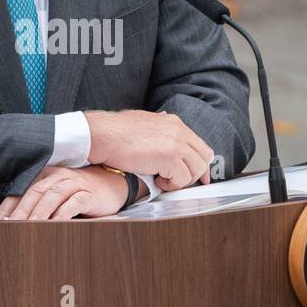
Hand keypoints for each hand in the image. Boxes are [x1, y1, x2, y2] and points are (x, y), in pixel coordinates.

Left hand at [0, 166, 129, 220]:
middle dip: (20, 211)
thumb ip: (38, 205)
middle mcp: (57, 176)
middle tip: (8, 227)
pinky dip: (62, 214)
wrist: (113, 184)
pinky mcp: (88, 194)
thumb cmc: (79, 193)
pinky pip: (73, 203)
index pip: (21, 191)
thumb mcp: (57, 195)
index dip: (7, 207)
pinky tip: (55, 225)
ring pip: (51, 197)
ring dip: (39, 213)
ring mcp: (73, 183)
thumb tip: (13, 223)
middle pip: (34, 193)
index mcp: (44, 176)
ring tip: (28, 227)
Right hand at [84, 110, 213, 190]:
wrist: (101, 134)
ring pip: (195, 170)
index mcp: (173, 122)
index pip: (200, 145)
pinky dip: (170, 185)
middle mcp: (179, 130)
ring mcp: (176, 143)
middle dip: (195, 174)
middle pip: (204, 157)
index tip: (199, 177)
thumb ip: (158, 127)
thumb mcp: (142, 121)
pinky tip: (155, 180)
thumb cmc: (114, 131)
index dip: (201, 164)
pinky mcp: (170, 157)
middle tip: (178, 182)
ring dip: (180, 180)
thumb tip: (164, 121)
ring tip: (161, 180)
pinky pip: (182, 179)